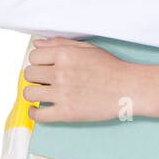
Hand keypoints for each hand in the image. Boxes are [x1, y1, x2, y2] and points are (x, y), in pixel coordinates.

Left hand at [23, 38, 158, 122]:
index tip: (44, 66)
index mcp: (65, 55)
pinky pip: (38, 114)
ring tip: (44, 93)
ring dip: (34, 92)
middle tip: (46, 80)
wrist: (129, 88)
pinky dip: (33, 112)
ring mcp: (62, 94)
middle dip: (36, 76)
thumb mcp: (88, 48)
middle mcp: (61, 73)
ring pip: (29, 93)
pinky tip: (37, 109)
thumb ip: (60, 44)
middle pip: (29, 74)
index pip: (33, 56)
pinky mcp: (66, 112)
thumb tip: (37, 44)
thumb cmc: (112, 68)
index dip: (38, 61)